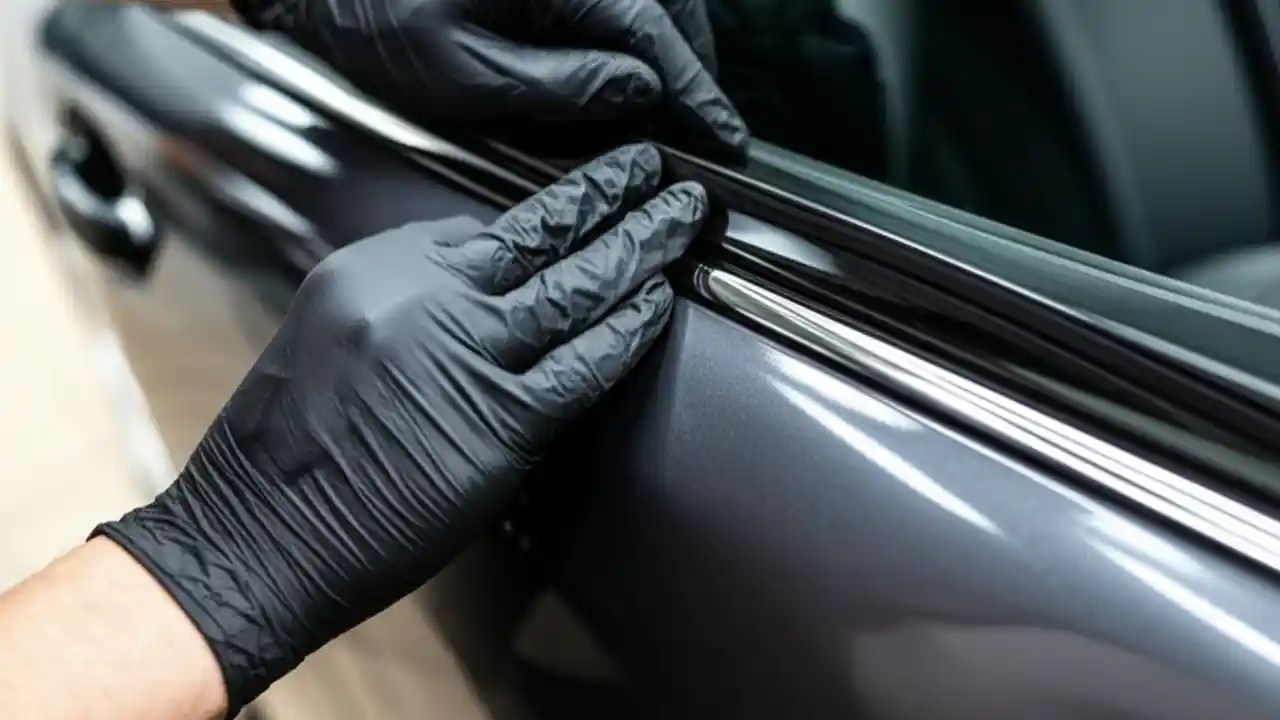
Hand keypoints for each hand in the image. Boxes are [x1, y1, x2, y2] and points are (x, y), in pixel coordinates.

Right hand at [94, 144, 706, 712]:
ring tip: (683, 216)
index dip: (547, 214)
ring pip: (575, 286)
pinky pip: (584, 363)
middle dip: (609, 197)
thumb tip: (483, 287)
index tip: (585, 201)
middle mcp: (421, 296)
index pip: (480, 225)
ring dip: (641, 246)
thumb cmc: (283, 455)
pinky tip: (660, 302)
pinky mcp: (499, 424)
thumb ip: (405, 300)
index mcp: (374, 268)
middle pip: (537, 233)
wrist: (253, 540)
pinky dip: (628, 329)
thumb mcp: (329, 335)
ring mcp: (463, 355)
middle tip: (655, 171)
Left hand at [232, 0, 746, 155]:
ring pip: (647, 0)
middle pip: (667, 9)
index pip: (656, 35)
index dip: (698, 93)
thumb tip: (642, 93)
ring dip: (666, 50)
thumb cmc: (377, 21)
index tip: (726, 138)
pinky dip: (632, 29)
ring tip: (669, 107)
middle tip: (702, 132)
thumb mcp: (468, 72)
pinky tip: (625, 67)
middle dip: (691, 70)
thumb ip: (563, 85)